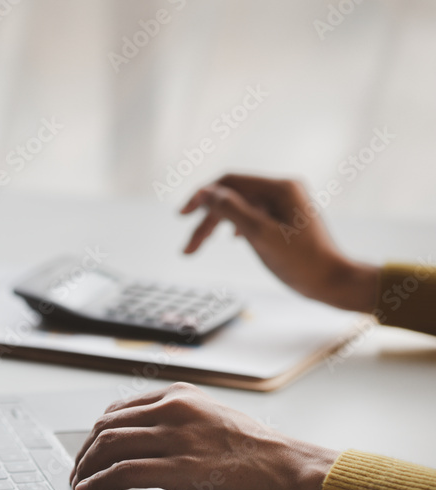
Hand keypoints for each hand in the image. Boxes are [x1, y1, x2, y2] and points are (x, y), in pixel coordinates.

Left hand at [69, 383, 338, 489]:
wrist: (297, 470)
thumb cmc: (263, 453)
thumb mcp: (214, 420)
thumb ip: (179, 425)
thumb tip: (144, 445)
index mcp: (181, 395)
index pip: (119, 409)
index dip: (96, 434)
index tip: (88, 450)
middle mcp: (175, 410)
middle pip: (108, 426)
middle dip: (85, 451)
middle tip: (77, 471)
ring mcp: (178, 438)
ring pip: (110, 446)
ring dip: (86, 468)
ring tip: (79, 484)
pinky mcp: (182, 469)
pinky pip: (124, 473)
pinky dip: (99, 483)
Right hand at [180, 173, 378, 312]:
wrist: (333, 281)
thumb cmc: (301, 261)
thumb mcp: (260, 235)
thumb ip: (231, 209)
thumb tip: (205, 193)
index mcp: (280, 188)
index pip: (229, 182)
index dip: (201, 197)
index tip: (182, 216)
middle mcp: (283, 190)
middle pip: (232, 197)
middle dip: (207, 220)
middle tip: (188, 247)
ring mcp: (285, 204)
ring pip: (240, 209)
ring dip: (217, 227)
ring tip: (198, 249)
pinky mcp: (285, 219)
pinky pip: (252, 216)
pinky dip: (234, 228)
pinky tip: (231, 240)